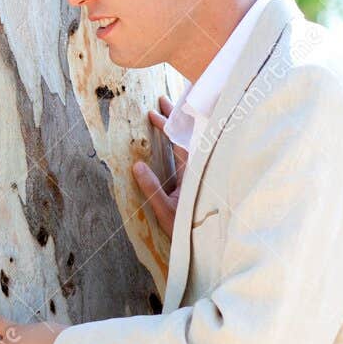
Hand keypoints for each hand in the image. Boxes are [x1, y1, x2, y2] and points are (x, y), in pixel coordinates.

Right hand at [130, 95, 188, 228]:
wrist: (206, 244)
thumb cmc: (185, 228)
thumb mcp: (164, 210)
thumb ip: (151, 188)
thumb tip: (137, 164)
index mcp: (193, 173)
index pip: (180, 141)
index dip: (167, 126)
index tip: (152, 113)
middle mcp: (198, 169)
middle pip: (189, 136)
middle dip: (176, 117)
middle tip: (162, 99)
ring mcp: (198, 173)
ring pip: (191, 142)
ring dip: (180, 126)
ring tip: (168, 110)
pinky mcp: (196, 179)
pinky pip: (190, 152)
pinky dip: (182, 139)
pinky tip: (173, 135)